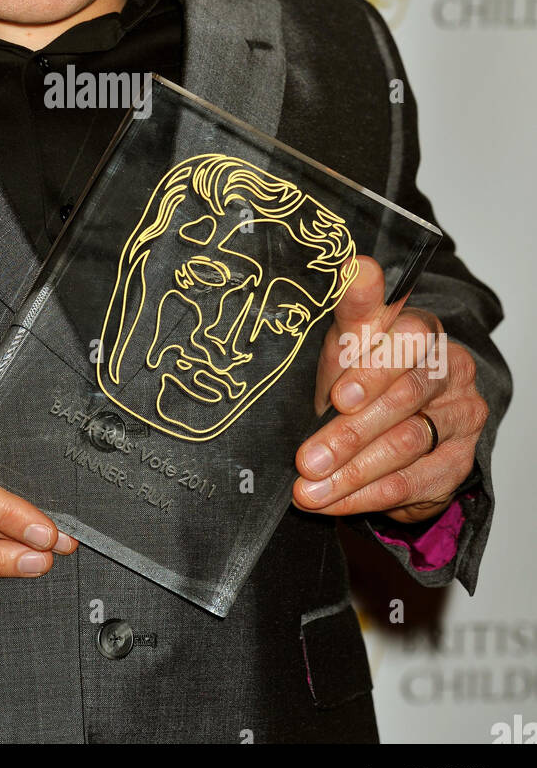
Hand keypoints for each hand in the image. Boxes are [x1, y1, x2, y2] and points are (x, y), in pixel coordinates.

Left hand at [293, 257, 487, 524]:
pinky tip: (336, 502)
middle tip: (306, 458)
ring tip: (311, 487)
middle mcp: (448, 367)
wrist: (389, 426)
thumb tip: (356, 266)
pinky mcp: (461, 459)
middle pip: (402, 398)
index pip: (403, 336)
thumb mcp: (347, 343)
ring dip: (353, 471)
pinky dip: (368, 495)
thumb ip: (352, 311)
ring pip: (407, 443)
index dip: (370, 367)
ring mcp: (462, 414)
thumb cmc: (359, 374)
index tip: (338, 394)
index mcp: (420, 328)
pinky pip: (415, 481)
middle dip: (348, 434)